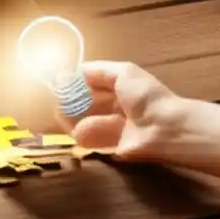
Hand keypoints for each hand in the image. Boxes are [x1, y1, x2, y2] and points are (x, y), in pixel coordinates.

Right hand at [67, 61, 185, 162]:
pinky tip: (75, 131)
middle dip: (71, 102)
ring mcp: (113, 128)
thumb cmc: (144, 96)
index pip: (91, 84)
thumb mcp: (123, 72)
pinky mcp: (111, 147)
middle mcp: (116, 107)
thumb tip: (70, 73)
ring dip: (73, 119)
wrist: (163, 129)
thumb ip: (97, 71)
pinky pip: (91, 141)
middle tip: (56, 102)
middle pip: (86, 103)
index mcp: (121, 87)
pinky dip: (82, 136)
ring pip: (85, 122)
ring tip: (62, 117)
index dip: (75, 83)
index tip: (57, 84)